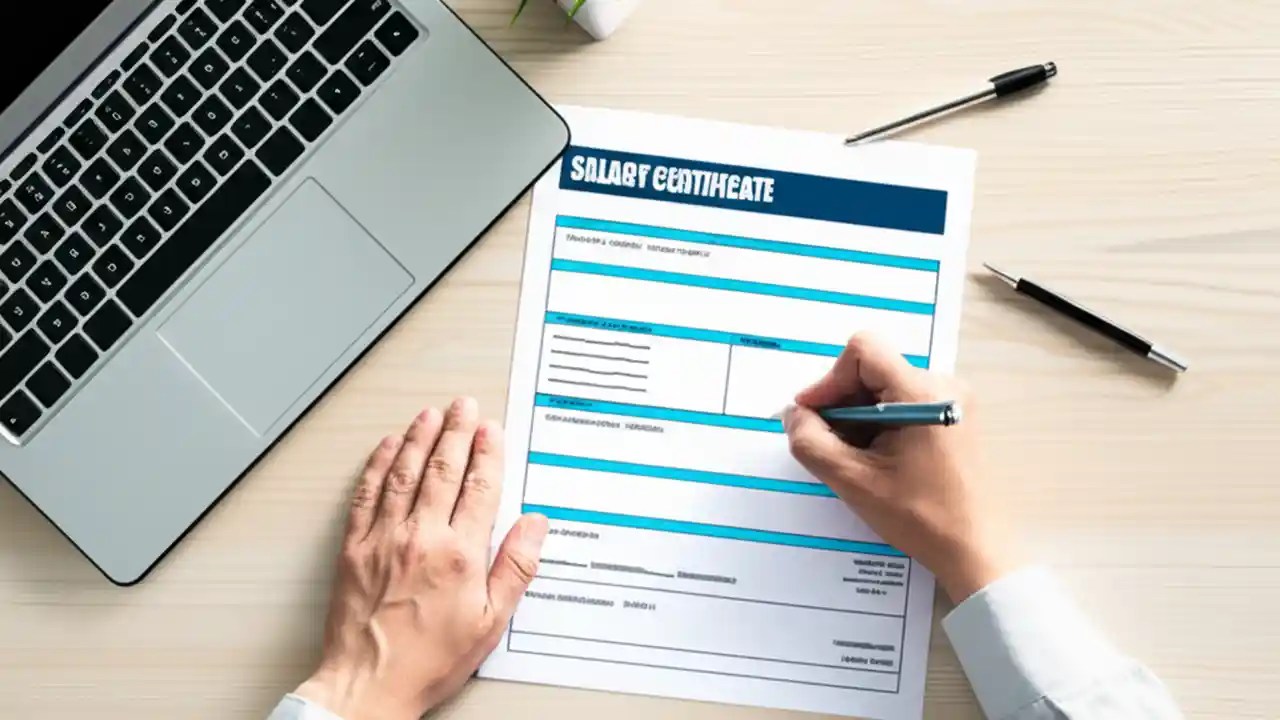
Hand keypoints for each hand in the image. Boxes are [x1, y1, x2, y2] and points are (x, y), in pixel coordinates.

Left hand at [295, 398, 547, 719]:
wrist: (369, 685)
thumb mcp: (491, 622)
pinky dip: (377, 465)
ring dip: (417, 437)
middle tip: (464, 406)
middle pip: (442, 469)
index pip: (479, 487)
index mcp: (459, 554)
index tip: (491, 431)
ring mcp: (383, 539)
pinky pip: (366, 494)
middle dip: (455, 431)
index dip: (487, 453)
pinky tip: (387, 448)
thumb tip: (535, 526)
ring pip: (403, 473)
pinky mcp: (353, 548)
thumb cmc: (428, 661)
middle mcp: (421, 538)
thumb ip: (515, 568)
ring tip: (429, 414)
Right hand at [783, 334, 1015, 603]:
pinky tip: (877, 458)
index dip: (830, 380)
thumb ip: (811, 442)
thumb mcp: (853, 480)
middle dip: (842, 403)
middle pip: (873, 369)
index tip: (814, 417)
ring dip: (860, 416)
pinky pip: (905, 402)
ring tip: (855, 457)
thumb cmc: (920, 517)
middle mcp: (944, 385)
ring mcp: (954, 400)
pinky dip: (881, 423)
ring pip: (886, 387)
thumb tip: (793, 415)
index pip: (863, 350)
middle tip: (829, 444)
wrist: (975, 549)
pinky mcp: (956, 417)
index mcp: (923, 393)